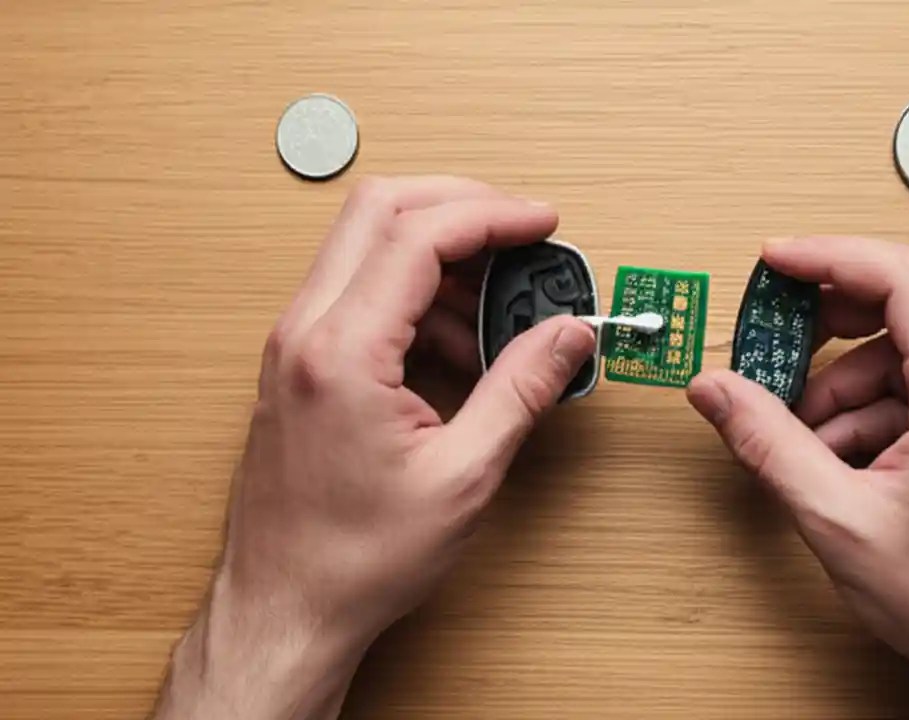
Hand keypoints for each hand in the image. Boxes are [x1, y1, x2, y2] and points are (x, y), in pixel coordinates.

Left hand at [152, 176, 596, 719]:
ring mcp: (293, 345)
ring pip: (364, 245)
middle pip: (379, 210)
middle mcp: (303, 332)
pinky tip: (456, 347)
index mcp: (341, 352)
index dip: (492, 215)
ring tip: (496, 309)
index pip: (419, 234)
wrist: (283, 609)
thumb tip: (568, 334)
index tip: (541, 223)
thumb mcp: (463, 475)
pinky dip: (412, 295)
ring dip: (438, 256)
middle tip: (519, 233)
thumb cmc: (355, 558)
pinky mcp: (297, 365)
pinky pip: (356, 292)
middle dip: (459, 206)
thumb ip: (521, 389)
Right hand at [687, 237, 908, 719]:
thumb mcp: (838, 519)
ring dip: (847, 381)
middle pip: (906, 300)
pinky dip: (877, 406)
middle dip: (828, 322)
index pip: (903, 275)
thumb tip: (716, 390)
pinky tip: (848, 459)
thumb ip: (766, 442)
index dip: (829, 256)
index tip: (775, 261)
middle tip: (773, 347)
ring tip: (810, 441)